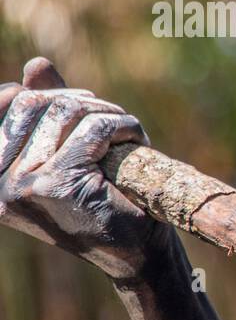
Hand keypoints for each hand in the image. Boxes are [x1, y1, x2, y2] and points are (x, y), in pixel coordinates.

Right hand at [0, 57, 169, 279]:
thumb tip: (37, 64)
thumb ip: (49, 112)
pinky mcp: (58, 183)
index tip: (81, 106)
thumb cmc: (106, 204)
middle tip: (111, 118)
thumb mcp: (69, 154)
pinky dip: (122, 126)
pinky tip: (136, 141)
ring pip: (66, 113)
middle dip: (80, 101)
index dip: (47, 93)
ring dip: (106, 113)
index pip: (6, 103)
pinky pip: (93, 129)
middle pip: (36, 103)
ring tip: (124, 131)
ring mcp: (24, 184)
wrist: (139, 255)